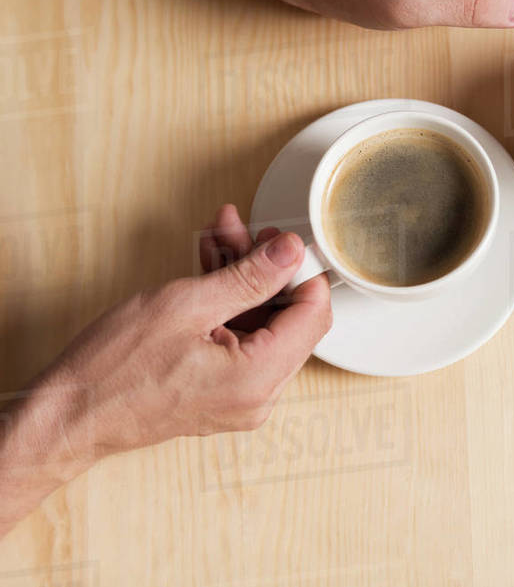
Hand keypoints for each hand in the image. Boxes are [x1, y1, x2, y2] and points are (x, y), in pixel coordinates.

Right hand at [36, 205, 330, 457]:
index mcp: (258, 377)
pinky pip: (239, 338)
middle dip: (268, 267)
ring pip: (261, 323)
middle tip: (247, 230)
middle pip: (288, 318)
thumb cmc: (112, 369)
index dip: (302, 270)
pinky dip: (227, 303)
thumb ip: (249, 277)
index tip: (283, 240)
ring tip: (221, 234)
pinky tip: (211, 264)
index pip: (313, 314)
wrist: (66, 416)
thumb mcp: (185, 305)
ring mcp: (240, 397)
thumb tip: (292, 252)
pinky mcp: (221, 391)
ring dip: (243, 278)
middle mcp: (258, 395)